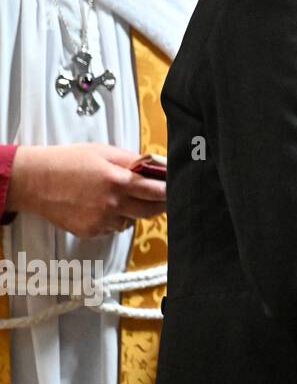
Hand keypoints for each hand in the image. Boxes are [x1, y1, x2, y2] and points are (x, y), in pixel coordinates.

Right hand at [7, 144, 165, 237]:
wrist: (34, 181)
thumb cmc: (69, 161)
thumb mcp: (104, 152)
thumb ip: (134, 161)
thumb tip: (159, 166)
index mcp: (118, 181)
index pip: (158, 192)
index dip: (170, 191)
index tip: (176, 189)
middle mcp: (112, 204)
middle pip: (151, 211)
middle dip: (160, 205)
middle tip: (161, 198)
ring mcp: (101, 220)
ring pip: (132, 221)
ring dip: (133, 212)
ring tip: (119, 198)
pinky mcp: (90, 231)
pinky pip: (113, 228)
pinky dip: (114, 219)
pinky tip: (100, 206)